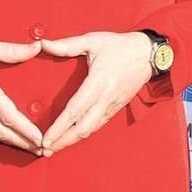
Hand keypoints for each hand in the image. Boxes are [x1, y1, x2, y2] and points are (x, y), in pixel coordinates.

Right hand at [0, 33, 44, 152]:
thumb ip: (14, 50)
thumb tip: (37, 47)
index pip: (8, 116)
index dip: (25, 130)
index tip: (39, 139)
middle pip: (2, 131)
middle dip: (22, 143)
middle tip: (40, 150)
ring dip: (11, 142)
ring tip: (28, 148)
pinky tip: (7, 139)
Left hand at [32, 31, 155, 155]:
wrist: (148, 53)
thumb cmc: (119, 46)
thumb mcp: (92, 41)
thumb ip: (66, 45)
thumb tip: (43, 44)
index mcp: (98, 83)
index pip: (75, 111)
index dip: (59, 127)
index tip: (45, 138)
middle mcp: (106, 98)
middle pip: (82, 128)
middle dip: (63, 141)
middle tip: (45, 150)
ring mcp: (113, 105)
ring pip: (91, 130)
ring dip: (72, 141)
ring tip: (55, 148)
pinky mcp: (117, 108)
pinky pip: (99, 124)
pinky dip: (84, 133)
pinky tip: (73, 137)